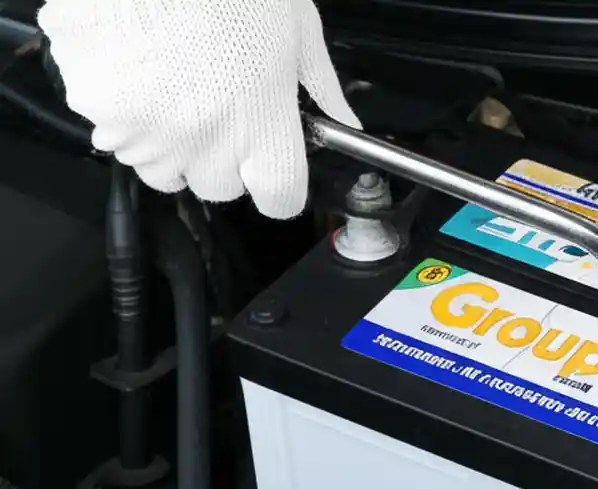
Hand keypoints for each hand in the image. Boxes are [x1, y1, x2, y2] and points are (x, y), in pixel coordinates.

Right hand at [39, 0, 358, 218]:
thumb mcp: (297, 26)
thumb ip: (321, 85)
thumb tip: (345, 123)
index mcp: (262, 120)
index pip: (281, 198)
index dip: (279, 186)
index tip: (274, 167)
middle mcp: (205, 138)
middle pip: (220, 188)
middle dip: (223, 159)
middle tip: (221, 107)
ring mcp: (146, 131)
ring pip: (163, 173)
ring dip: (172, 146)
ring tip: (176, 88)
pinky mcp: (98, 112)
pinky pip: (114, 138)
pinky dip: (124, 118)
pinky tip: (139, 74)